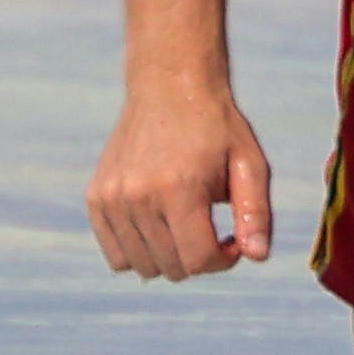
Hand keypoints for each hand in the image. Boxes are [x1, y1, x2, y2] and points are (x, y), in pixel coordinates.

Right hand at [89, 85, 278, 280]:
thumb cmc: (217, 127)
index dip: (224, 260)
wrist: (170, 85)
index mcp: (178, 188)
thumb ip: (256, 212)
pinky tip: (159, 226)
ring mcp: (112, 198)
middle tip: (210, 228)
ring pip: (143, 266)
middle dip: (198, 258)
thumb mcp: (250, 163)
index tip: (231, 239)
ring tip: (184, 225)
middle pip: (172, 268)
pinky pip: (117, 255)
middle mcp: (139, 196)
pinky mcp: (96, 198)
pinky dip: (139, 251)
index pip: (199, 261)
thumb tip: (257, 257)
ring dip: (169, 257)